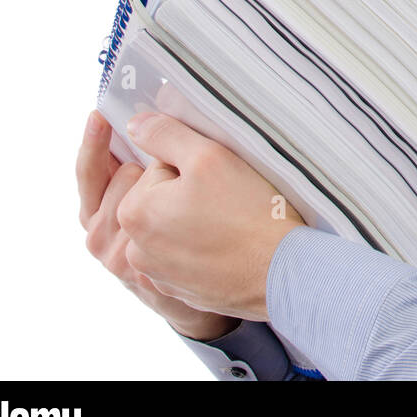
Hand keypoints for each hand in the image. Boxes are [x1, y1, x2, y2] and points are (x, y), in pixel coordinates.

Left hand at [77, 110, 237, 340]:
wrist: (283, 271)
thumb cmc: (248, 213)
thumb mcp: (208, 156)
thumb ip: (165, 134)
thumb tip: (135, 125)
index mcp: (133, 212)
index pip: (160, 168)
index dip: (193, 167)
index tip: (218, 181)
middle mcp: (135, 249)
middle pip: (164, 200)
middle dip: (191, 195)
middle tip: (228, 202)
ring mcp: (158, 275)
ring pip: (177, 228)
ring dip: (198, 222)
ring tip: (232, 225)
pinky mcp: (182, 291)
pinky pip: (190, 257)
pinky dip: (207, 250)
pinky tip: (232, 248)